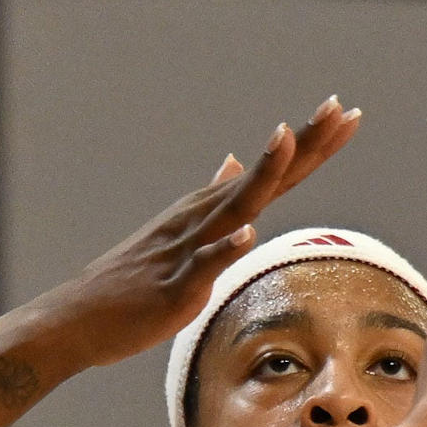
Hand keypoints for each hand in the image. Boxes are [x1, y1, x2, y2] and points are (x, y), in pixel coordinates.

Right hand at [29, 102, 367, 373]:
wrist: (80, 318)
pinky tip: (247, 232)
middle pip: (264, 177)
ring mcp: (188, 249)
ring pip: (234, 207)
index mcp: (211, 211)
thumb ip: (213, 198)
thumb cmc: (135, 283)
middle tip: (339, 108)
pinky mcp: (175, 287)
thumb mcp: (182, 234)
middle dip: (303, 143)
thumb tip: (234, 161)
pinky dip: (225, 247)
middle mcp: (202, 219)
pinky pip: (203, 264)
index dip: (311, 144)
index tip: (346, 113)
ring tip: (289, 137)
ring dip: (263, 173)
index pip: (273, 172)